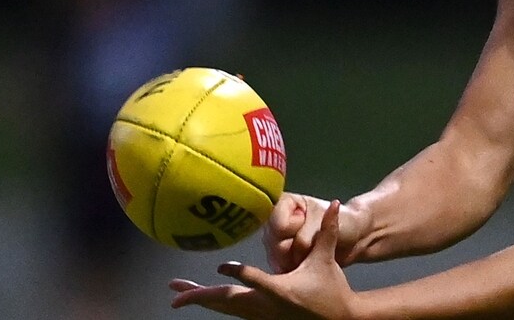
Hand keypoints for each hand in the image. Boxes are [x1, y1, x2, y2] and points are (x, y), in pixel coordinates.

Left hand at [170, 200, 357, 318]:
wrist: (338, 319)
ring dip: (201, 300)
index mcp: (280, 290)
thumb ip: (328, 231)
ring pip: (225, 309)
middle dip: (199, 296)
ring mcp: (261, 316)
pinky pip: (231, 311)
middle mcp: (266, 306)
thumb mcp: (327, 259)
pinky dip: (214, 305)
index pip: (255, 281)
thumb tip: (336, 203)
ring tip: (177, 295)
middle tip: (175, 291)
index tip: (221, 267)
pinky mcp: (260, 319)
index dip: (238, 274)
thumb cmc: (332, 289)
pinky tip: (202, 300)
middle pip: (227, 301)